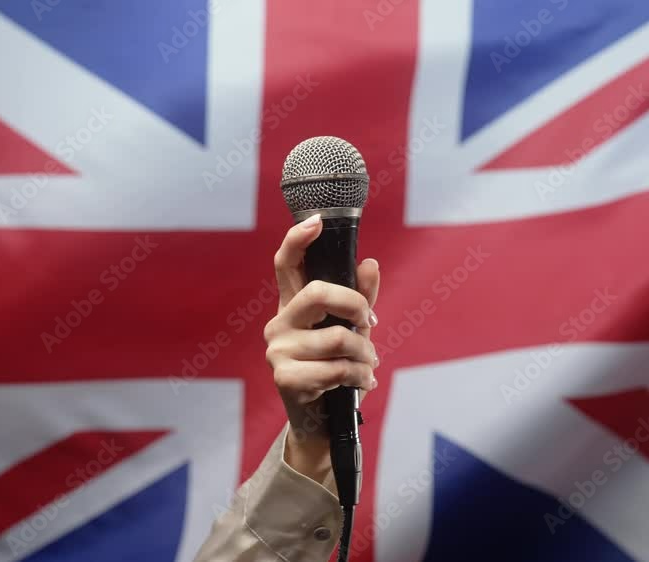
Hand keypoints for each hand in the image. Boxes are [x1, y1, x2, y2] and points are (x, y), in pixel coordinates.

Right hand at [264, 214, 380, 483]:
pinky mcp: (285, 378)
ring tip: (370, 364)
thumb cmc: (335, 369)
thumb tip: (369, 264)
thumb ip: (360, 299)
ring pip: (336, 338)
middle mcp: (278, 323)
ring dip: (365, 353)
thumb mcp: (351, 331)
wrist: (322, 423)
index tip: (317, 222)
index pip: (286, 264)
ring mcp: (278, 351)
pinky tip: (363, 383)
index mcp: (292, 306)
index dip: (298, 239)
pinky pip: (337, 368)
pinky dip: (360, 376)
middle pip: (317, 293)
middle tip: (370, 321)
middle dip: (354, 305)